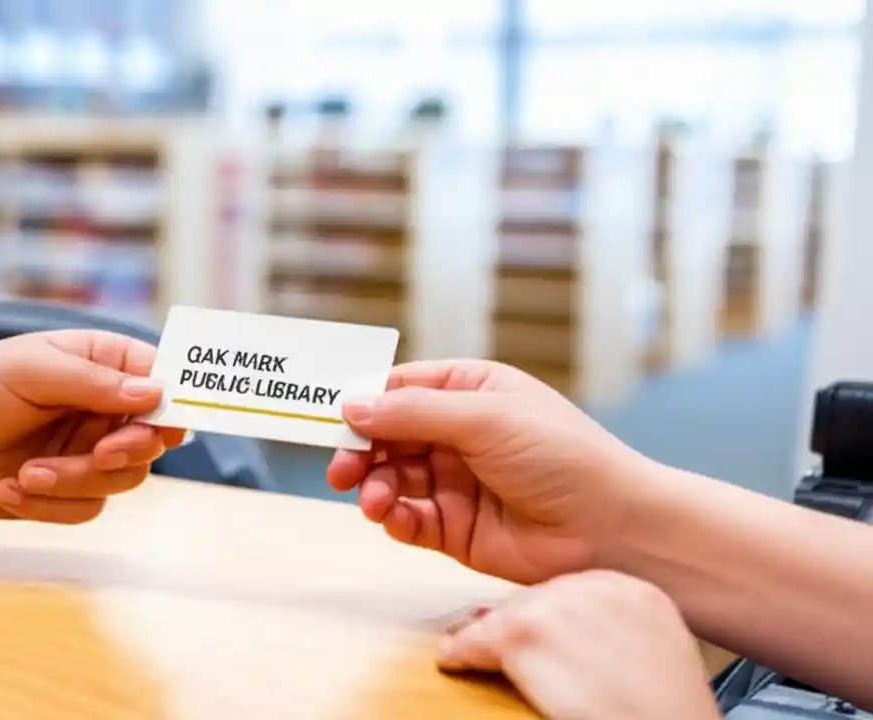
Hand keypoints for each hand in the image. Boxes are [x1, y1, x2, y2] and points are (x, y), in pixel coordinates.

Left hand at [0, 330, 184, 522]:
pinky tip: (9, 489)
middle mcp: (101, 408)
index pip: (160, 379)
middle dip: (127, 449)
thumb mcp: (31, 372)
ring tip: (27, 473)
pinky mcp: (66, 491)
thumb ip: (93, 383)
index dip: (172, 403)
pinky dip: (49, 505)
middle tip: (99, 453)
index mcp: (100, 363)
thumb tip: (154, 394)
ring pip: (123, 479)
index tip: (166, 424)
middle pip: (153, 437)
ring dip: (75, 481)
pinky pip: (87, 508)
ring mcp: (86, 451)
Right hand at [327, 360, 657, 582]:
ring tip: (375, 501)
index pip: (400, 388)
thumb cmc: (563, 457)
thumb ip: (414, 413)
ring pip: (392, 478)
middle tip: (344, 470)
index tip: (332, 418)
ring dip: (374, 487)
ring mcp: (456, 481)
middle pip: (387, 435)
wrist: (612, 529)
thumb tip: (351, 405)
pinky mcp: (456, 528)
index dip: (364, 401)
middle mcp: (459, 434)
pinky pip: (409, 518)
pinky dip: (394, 519)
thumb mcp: (485, 419)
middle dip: (361, 450)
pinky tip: (394, 519)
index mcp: (471, 392)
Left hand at [438, 571, 717, 719]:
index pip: (575, 592)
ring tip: (468, 651)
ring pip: (506, 616)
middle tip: (496, 645)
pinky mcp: (524, 632)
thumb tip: (557, 632)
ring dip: (486, 638)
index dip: (548, 616)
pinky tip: (452, 659)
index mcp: (632, 591)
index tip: (535, 632)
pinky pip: (477, 639)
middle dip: (515, 625)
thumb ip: (609, 634)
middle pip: (537, 598)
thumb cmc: (660, 713)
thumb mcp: (649, 657)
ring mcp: (557, 606)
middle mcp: (595, 587)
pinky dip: (462, 652)